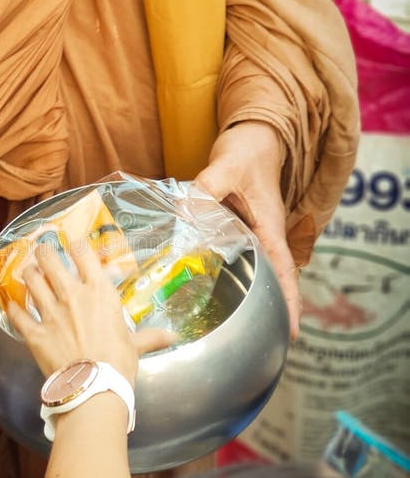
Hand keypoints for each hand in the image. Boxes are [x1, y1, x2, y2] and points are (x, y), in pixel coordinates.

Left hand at [7, 241, 170, 382]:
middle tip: (41, 252)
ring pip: (30, 280)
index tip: (70, 241)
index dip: (74, 243)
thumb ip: (150, 337)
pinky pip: (17, 314)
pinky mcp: (34, 332)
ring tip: (28, 273)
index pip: (83, 253)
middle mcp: (72, 295)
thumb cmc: (118, 363)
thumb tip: (172, 337)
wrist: (94, 387)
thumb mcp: (135, 345)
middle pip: (49, 259)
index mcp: (99, 292)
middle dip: (43, 252)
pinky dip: (13, 308)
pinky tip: (11, 305)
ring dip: (27, 274)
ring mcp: (50, 312)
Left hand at [195, 121, 299, 338]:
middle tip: (264, 341)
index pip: (284, 271)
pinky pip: (238, 256)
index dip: (289, 302)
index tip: (292, 332)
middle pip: (273, 278)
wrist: (253, 136)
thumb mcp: (226, 167)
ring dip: (252, 295)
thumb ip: (206, 189)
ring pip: (255, 270)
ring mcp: (253, 232)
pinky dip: (230, 274)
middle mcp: (264, 234)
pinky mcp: (239, 227)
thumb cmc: (246, 150)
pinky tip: (210, 289)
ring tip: (238, 327)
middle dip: (272, 309)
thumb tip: (185, 212)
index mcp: (270, 226)